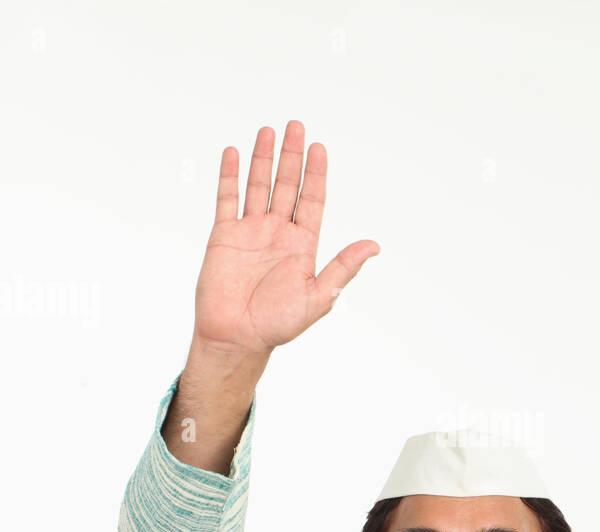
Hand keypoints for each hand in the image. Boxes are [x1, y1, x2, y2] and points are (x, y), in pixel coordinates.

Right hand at [193, 121, 379, 356]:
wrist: (237, 337)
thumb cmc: (278, 324)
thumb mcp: (319, 296)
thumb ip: (343, 267)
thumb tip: (374, 246)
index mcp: (303, 245)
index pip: (312, 200)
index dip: (316, 174)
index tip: (319, 148)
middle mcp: (278, 233)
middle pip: (287, 186)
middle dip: (292, 156)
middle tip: (296, 125)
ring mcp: (250, 231)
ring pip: (258, 186)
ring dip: (263, 159)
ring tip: (269, 131)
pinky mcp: (224, 235)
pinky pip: (227, 199)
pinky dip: (229, 176)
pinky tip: (233, 153)